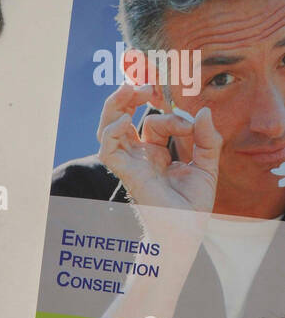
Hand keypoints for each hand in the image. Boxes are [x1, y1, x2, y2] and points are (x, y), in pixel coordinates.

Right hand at [96, 83, 221, 212]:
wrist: (186, 232)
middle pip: (122, 119)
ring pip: (108, 130)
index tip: (191, 125)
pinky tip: (126, 120)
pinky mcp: (128, 174)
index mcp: (156, 154)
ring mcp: (131, 164)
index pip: (155, 122)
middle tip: (145, 84)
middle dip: (130, 97)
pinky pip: (108, 150)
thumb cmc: (193, 206)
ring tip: (129, 89)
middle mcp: (140, 157)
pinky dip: (112, 131)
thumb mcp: (208, 165)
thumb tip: (203, 111)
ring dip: (115, 106)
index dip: (172, 116)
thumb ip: (208, 138)